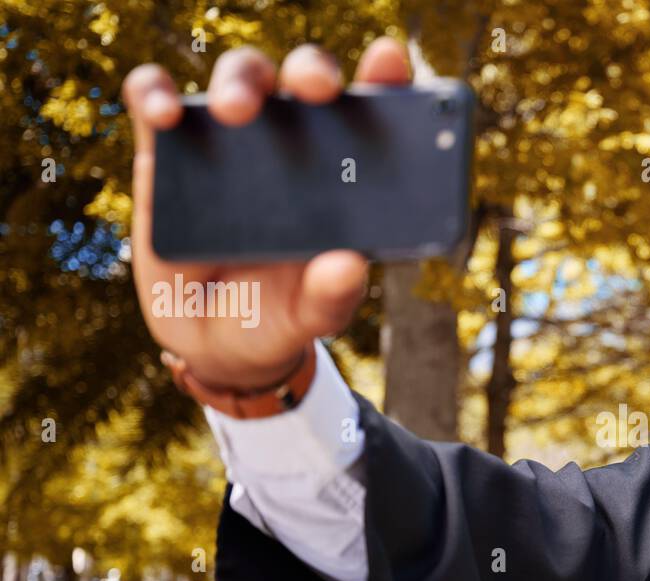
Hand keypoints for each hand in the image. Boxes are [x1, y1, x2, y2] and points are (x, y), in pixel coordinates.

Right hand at [123, 38, 411, 390]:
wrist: (215, 344)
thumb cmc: (278, 318)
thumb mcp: (309, 317)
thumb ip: (331, 297)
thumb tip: (350, 267)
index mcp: (342, 175)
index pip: (370, 112)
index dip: (383, 78)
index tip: (388, 61)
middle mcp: (291, 146)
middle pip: (302, 81)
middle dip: (311, 70)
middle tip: (315, 88)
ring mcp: (229, 145)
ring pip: (239, 78)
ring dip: (240, 80)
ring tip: (235, 110)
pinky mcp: (169, 154)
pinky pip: (154, 102)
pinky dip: (155, 93)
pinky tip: (165, 114)